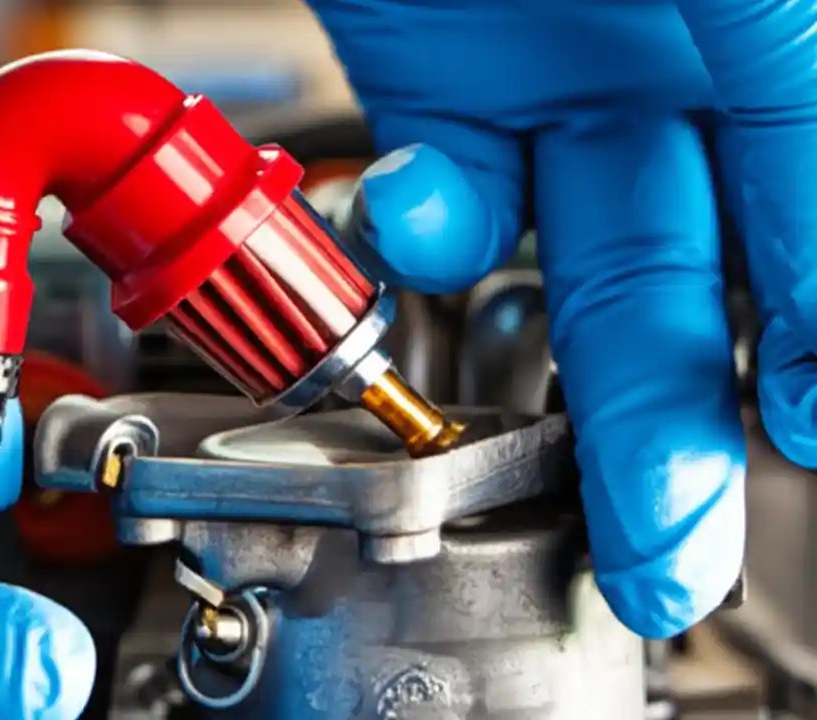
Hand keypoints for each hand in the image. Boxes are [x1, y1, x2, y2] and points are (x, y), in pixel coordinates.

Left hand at [306, 0, 812, 637]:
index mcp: (761, 45)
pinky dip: (418, 234)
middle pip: (666, 290)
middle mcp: (664, 76)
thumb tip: (811, 310)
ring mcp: (539, 80)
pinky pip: (428, 190)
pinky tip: (418, 225)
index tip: (805, 431)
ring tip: (523, 446)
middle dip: (662, 432)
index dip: (807, 339)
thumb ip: (789, 96)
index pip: (796, 237)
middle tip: (660, 558)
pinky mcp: (426, 74)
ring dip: (542, 371)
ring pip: (549, 269)